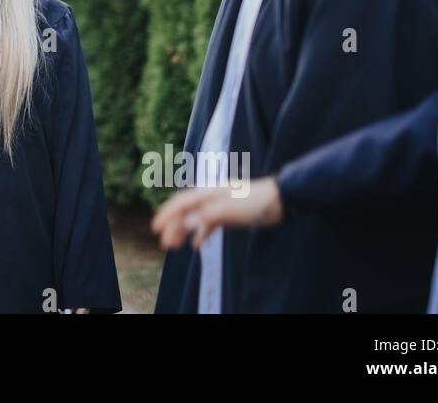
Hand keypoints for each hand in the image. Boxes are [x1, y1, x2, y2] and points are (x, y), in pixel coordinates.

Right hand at [150, 177, 282, 248]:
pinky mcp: (229, 214)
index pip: (181, 203)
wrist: (282, 199)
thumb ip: (206, 215)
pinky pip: (209, 225)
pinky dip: (200, 234)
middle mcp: (210, 197)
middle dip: (172, 227)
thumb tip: (187, 224)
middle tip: (164, 243)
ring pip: (195, 219)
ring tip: (175, 245)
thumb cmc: (255, 202)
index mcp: (208, 193)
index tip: (155, 228)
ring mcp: (220, 205)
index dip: (166, 215)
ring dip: (183, 231)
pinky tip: (197, 245)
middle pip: (185, 212)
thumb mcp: (229, 209)